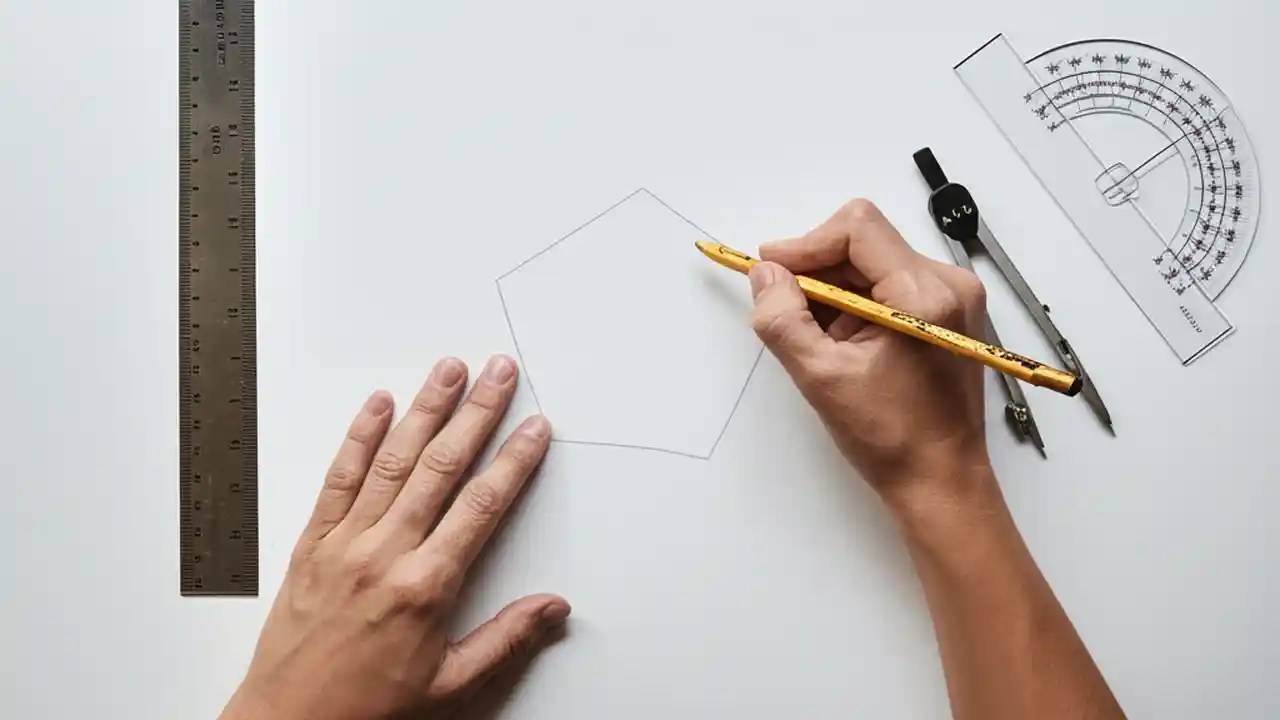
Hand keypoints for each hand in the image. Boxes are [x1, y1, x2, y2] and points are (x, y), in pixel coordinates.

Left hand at [221, 355, 568, 719]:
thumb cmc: (367, 708)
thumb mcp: (451, 684)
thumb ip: (507, 639)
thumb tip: (553, 608)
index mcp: (425, 588)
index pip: (481, 506)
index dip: (513, 461)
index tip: (533, 429)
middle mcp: (384, 555)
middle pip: (440, 467)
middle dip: (476, 414)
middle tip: (499, 374)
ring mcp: (345, 543)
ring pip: (392, 461)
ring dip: (424, 410)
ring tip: (448, 371)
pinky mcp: (313, 542)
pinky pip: (338, 479)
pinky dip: (359, 438)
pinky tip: (378, 404)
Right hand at [749, 199, 990, 501]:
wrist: (941, 479)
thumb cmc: (892, 439)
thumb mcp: (821, 378)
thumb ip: (783, 319)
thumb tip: (764, 275)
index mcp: (924, 295)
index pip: (857, 228)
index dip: (805, 245)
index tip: (772, 273)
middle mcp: (949, 284)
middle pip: (865, 242)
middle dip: (817, 271)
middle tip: (788, 310)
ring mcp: (954, 297)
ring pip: (874, 262)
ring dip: (835, 290)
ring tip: (821, 337)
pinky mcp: (949, 312)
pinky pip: (891, 283)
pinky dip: (857, 302)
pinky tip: (846, 341)